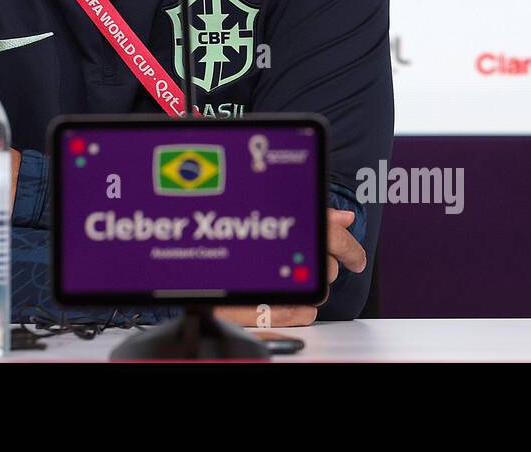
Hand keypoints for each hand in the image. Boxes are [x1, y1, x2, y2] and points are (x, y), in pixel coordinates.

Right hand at [214, 208, 366, 325]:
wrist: (176, 271)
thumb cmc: (218, 241)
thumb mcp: (264, 215)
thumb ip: (308, 215)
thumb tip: (341, 218)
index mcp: (273, 225)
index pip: (328, 235)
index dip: (348, 248)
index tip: (354, 257)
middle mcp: (264, 256)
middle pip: (323, 266)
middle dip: (322, 264)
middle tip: (309, 261)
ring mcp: (256, 286)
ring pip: (314, 292)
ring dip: (312, 287)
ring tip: (301, 281)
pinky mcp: (245, 311)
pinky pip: (293, 315)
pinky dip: (300, 309)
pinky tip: (298, 304)